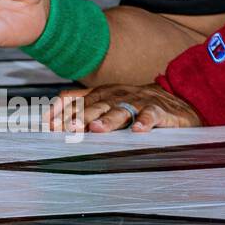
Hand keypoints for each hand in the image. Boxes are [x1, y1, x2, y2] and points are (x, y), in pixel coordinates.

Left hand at [45, 84, 203, 132]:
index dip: (62, 112)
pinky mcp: (158, 110)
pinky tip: (138, 130)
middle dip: (80, 118)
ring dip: (108, 120)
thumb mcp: (106, 100)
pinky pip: (150, 115)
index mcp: (100, 93)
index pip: (75, 100)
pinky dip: (145, 122)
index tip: (49, 126)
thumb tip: (50, 119)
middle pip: (94, 107)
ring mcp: (136, 102)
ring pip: (120, 111)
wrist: (175, 97)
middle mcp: (115, 96)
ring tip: (97, 129)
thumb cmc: (134, 102)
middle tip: (68, 130)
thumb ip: (81, 106)